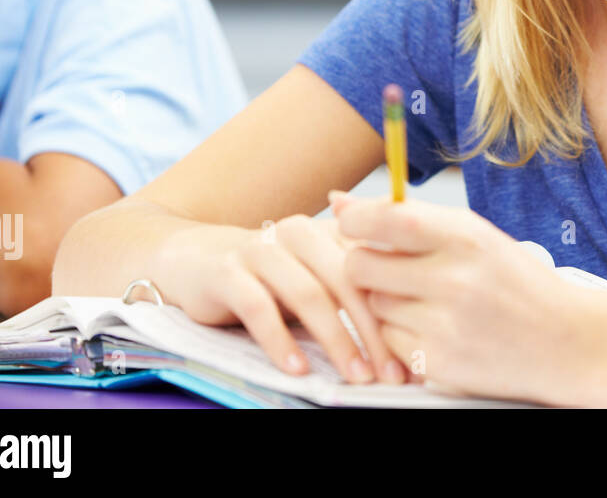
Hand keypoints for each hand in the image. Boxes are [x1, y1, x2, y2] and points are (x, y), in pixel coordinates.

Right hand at [151, 215, 405, 384]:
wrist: (193, 259)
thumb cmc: (269, 277)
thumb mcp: (314, 275)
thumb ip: (356, 288)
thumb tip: (411, 330)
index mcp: (327, 230)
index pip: (373, 270)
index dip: (399, 312)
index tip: (413, 355)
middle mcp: (298, 232)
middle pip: (348, 282)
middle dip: (373, 333)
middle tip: (391, 374)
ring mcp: (261, 249)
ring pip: (309, 295)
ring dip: (337, 340)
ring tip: (355, 376)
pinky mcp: (227, 272)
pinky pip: (259, 308)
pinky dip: (281, 341)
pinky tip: (298, 369)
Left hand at [331, 192, 594, 404]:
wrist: (569, 342)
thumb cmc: (518, 284)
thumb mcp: (477, 237)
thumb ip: (411, 218)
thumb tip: (339, 203)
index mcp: (467, 236)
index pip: (385, 218)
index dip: (356, 220)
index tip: (353, 225)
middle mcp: (454, 278)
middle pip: (361, 263)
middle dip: (363, 263)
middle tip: (387, 266)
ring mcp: (444, 324)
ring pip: (372, 303)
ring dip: (386, 300)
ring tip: (424, 300)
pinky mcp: (438, 362)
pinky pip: (387, 340)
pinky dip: (400, 334)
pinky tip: (432, 328)